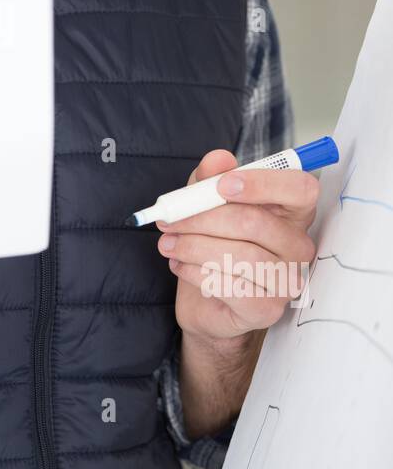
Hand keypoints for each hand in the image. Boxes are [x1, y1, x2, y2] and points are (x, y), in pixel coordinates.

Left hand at [157, 149, 318, 341]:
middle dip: (202, 218)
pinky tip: (180, 266)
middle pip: (255, 222)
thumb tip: (217, 159)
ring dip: (193, 247)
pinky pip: (231, 285)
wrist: (205, 301)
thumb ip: (211, 179)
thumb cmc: (214, 245)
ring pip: (240, 255)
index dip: (263, 183)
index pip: (300, 188)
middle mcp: (298, 246)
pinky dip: (196, 272)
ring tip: (168, 244)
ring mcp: (287, 280)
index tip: (223, 185)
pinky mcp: (267, 310)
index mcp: (292, 212)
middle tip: (169, 220)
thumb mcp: (205, 204)